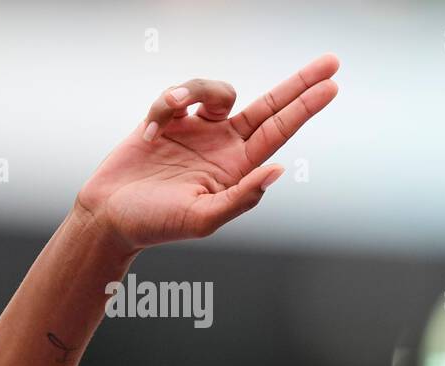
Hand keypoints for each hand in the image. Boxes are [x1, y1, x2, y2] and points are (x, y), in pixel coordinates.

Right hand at [75, 54, 339, 251]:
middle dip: (299, 83)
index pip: (281, 130)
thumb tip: (278, 170)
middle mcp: (225, 144)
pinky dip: (164, 104)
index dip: (306, 107)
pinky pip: (176, 95)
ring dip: (196, 89)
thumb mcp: (205, 218)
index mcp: (240, 167)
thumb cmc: (157, 225)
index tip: (333, 86)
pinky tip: (151, 132)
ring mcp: (198, 129)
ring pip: (215, 89)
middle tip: (330, 62)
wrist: (111, 216)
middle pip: (270, 105)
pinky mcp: (168, 118)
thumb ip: (243, 197)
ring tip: (171, 107)